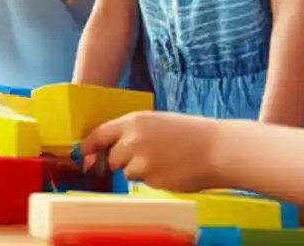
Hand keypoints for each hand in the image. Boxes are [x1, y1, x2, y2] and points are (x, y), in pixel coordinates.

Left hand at [80, 111, 223, 192]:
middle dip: (122, 161)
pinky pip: (144, 183)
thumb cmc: (191, 133)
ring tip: (163, 161)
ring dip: (139, 171)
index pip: (99, 134)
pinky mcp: (152, 180)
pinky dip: (153, 179)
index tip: (86, 156)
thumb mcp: (157, 122)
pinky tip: (171, 170)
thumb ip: (133, 132)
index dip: (90, 147)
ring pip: (128, 172)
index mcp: (134, 121)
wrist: (217, 148)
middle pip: (112, 158)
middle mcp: (133, 140)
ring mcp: (142, 162)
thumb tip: (111, 146)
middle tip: (146, 156)